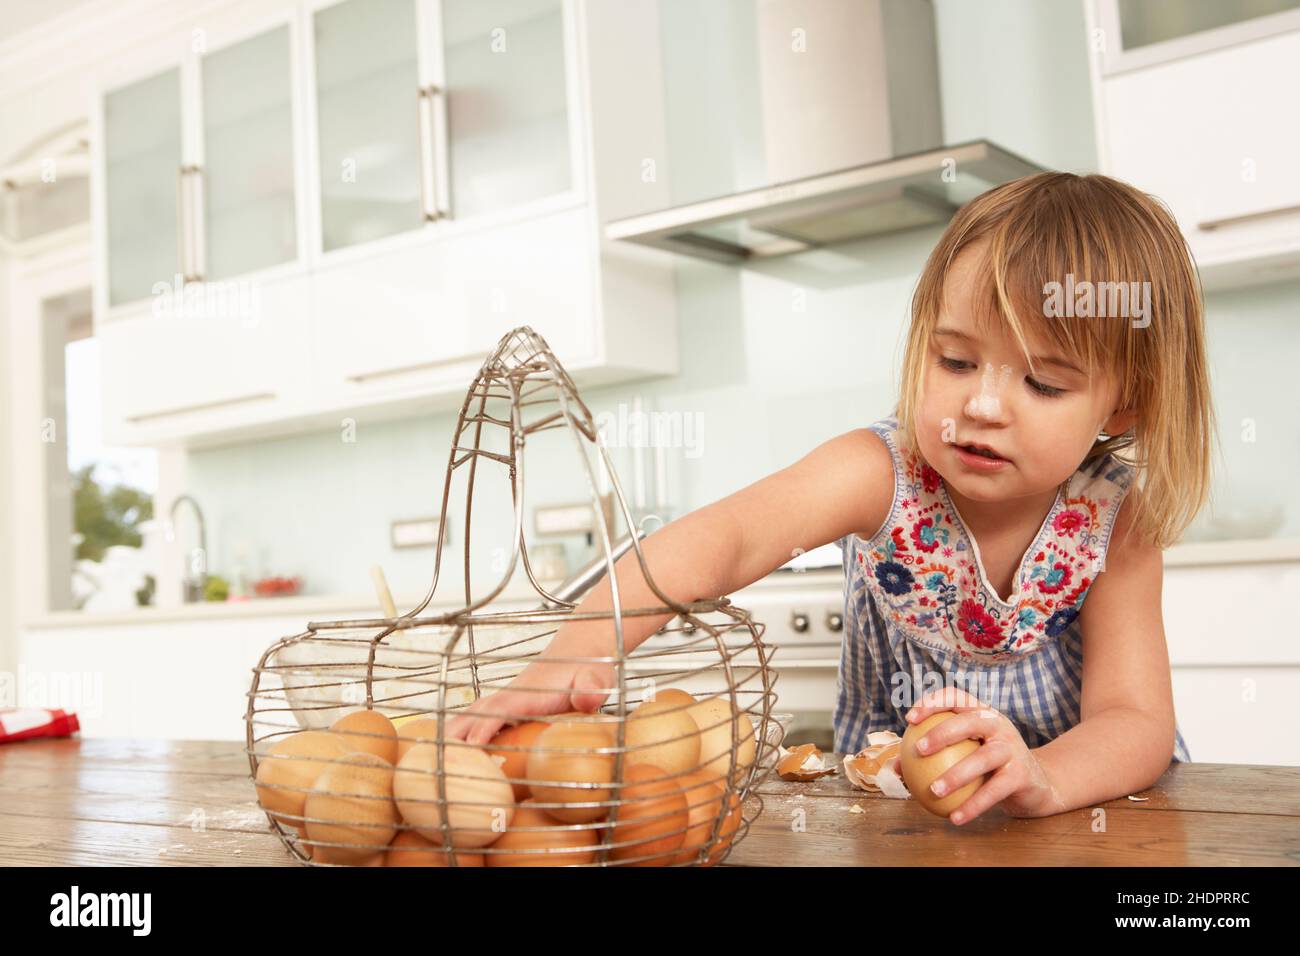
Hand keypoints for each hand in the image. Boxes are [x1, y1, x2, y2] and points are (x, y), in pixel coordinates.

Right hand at [444, 644, 614, 745]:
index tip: (470, 745)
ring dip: (450, 735)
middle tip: (434, 759)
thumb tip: (588, 699)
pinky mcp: (506, 708)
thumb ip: (593, 686)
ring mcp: (505, 701)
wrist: (580, 651)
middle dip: (455, 734)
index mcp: (530, 693)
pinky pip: (477, 721)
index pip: (501, 709)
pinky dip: (459, 734)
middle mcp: (511, 696)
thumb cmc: (589, 668)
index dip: (484, 726)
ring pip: (471, 717)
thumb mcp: (597, 676)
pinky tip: (450, 753)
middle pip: (475, 713)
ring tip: (429, 760)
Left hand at [900, 686, 1066, 823]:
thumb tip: (894, 768)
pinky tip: (954, 818)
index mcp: (981, 713)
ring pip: (983, 758)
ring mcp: (1012, 748)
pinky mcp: (1021, 774)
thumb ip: (931, 757)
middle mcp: (999, 726)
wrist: (1036, 784)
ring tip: (933, 790)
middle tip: (918, 750)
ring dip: (956, 775)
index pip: (956, 698)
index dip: (932, 703)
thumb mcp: (963, 755)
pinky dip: (973, 806)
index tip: (910, 719)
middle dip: (942, 732)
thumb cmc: (989, 767)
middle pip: (969, 721)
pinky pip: (994, 791)